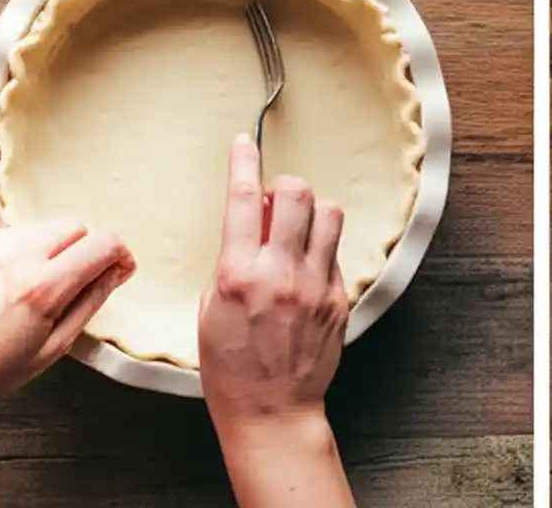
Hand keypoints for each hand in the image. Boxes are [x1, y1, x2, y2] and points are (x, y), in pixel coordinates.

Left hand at [0, 221, 134, 439]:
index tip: (120, 268)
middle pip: (77, 226)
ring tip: (45, 285)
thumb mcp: (54, 346)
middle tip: (84, 279)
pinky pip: (19, 234)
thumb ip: (91, 301)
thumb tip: (115, 274)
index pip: (102, 243)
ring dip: (59, 248)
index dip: (120, 256)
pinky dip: (29, 250)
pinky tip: (19, 280)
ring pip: (48, 226)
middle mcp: (14, 257)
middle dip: (88, 249)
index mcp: (40, 288)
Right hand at [199, 134, 353, 507]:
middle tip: (274, 206)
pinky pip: (336, 254)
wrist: (271, 409)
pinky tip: (305, 274)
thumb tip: (254, 221)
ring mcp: (316, 286)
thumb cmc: (230, 364)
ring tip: (295, 235)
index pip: (242, 199)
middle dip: (284, 188)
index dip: (243, 161)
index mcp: (240, 273)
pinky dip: (321, 251)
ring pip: (329, 215)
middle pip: (297, 194)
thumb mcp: (211, 307)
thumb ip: (233, 259)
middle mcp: (282, 274)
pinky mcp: (340, 300)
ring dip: (310, 214)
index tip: (244, 142)